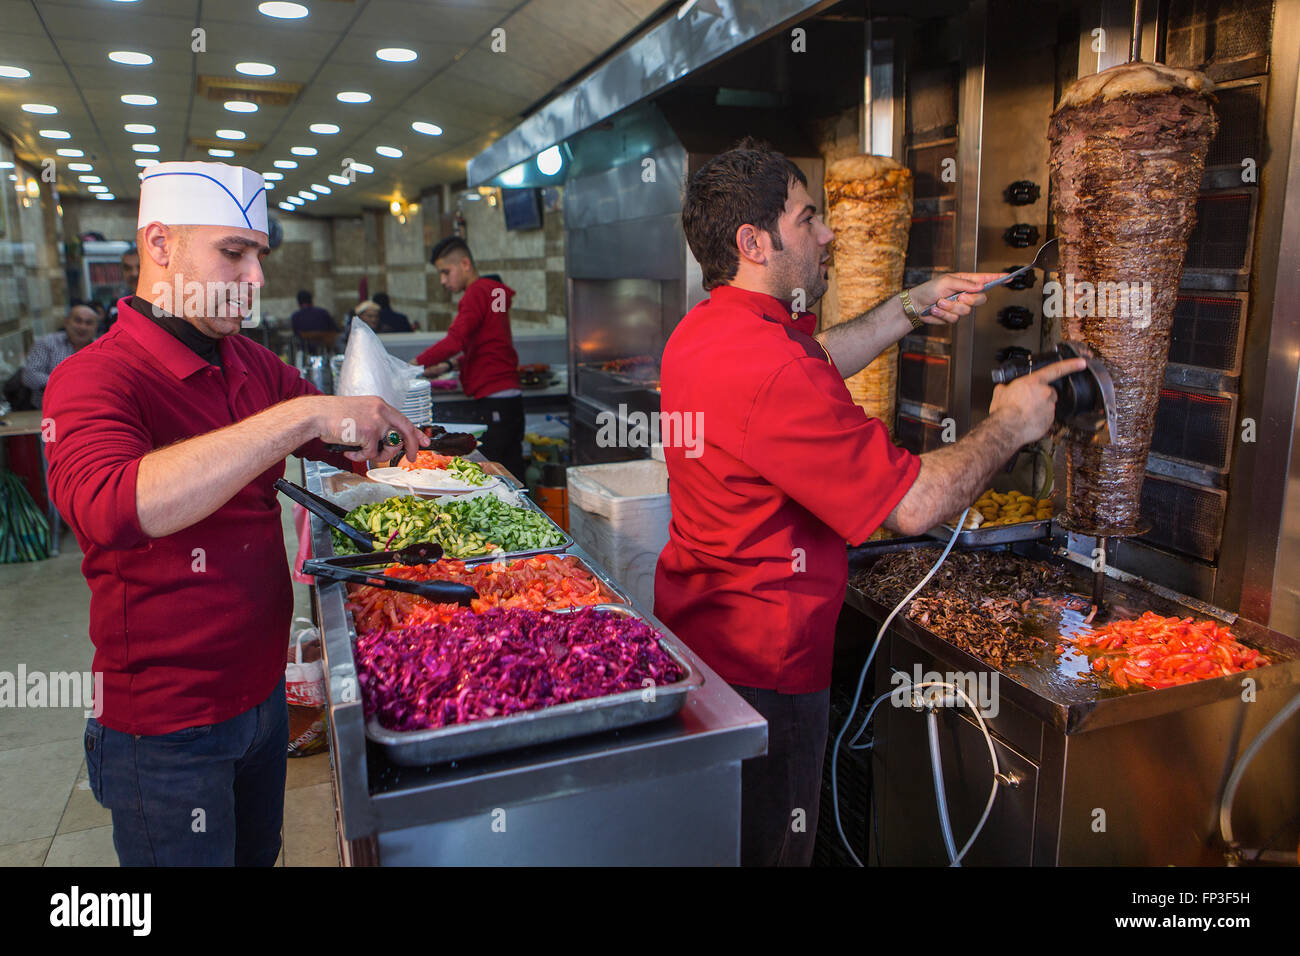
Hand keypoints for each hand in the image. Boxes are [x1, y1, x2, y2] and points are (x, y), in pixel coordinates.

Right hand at [307, 395, 428, 462]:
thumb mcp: (360, 415)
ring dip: (378, 455)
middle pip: (406, 431)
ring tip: (362, 452)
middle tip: (412, 458)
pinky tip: (348, 451)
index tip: (424, 441)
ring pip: (391, 446)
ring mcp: (377, 420)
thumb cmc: (333, 417)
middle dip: (412, 447)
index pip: (404, 419)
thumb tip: (388, 441)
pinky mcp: (369, 432)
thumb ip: (376, 424)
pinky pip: (371, 454)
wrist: (316, 415)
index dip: (416, 432)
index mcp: (379, 405)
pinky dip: (359, 457)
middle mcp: (381, 410)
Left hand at [911, 273, 1006, 322]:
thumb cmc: (929, 289)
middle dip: (970, 300)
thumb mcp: (947, 281)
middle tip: (959, 297)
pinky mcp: (953, 316)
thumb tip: (981, 286)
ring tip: (939, 302)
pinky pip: (955, 318)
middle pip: (980, 299)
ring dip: (950, 307)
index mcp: (965, 282)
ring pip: (966, 310)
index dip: (997, 279)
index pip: (985, 280)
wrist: (916, 304)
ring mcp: (960, 306)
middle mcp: (965, 294)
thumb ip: (965, 284)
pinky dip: (944, 313)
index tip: (1009, 277)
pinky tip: (935, 309)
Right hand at [988, 357, 1086, 444]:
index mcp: (1033, 382)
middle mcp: (1044, 393)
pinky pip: (1046, 419)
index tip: (1081, 363)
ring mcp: (1049, 408)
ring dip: (1040, 409)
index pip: (1056, 370)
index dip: (1070, 365)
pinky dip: (1040, 420)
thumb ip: (1005, 387)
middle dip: (1041, 396)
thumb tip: (1003, 388)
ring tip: (1025, 415)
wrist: (1007, 429)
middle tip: (1028, 403)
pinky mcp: (1050, 421)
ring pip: (1048, 406)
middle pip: (1049, 392)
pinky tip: (1028, 422)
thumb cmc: (1003, 411)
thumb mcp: (999, 393)